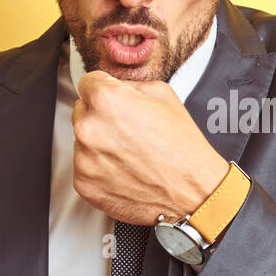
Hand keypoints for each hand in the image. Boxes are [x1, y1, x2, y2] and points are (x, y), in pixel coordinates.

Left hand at [72, 70, 228, 224]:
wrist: (193, 192)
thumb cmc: (183, 148)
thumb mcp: (164, 95)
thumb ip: (130, 86)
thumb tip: (116, 87)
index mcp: (106, 100)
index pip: (88, 83)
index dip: (105, 89)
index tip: (115, 101)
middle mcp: (88, 128)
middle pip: (82, 111)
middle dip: (101, 117)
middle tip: (129, 131)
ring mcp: (83, 159)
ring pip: (83, 142)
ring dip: (100, 145)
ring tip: (131, 154)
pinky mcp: (84, 184)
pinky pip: (85, 168)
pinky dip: (101, 170)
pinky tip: (125, 171)